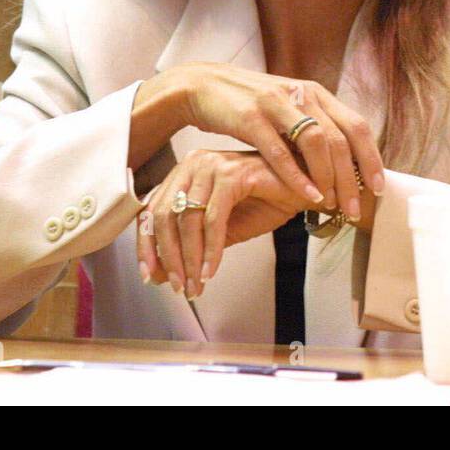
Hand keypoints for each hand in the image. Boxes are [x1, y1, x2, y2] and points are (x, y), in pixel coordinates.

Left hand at [137, 149, 317, 298]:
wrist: (303, 190)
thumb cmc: (265, 202)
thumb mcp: (220, 231)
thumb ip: (190, 247)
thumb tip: (159, 275)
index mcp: (184, 173)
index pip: (152, 210)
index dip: (146, 246)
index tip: (150, 275)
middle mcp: (193, 163)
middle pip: (164, 216)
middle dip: (169, 257)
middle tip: (178, 286)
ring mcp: (212, 165)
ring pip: (188, 220)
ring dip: (190, 259)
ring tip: (196, 284)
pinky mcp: (232, 174)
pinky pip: (213, 219)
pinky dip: (211, 249)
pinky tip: (212, 269)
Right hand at [169, 63, 384, 218]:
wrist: (204, 85)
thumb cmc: (252, 106)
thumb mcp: (290, 109)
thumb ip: (315, 129)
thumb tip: (346, 164)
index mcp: (316, 94)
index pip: (356, 126)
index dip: (371, 158)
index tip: (379, 188)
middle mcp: (302, 94)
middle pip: (340, 138)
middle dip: (352, 178)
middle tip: (355, 209)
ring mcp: (277, 103)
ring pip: (316, 142)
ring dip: (328, 177)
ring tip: (332, 205)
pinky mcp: (250, 117)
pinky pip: (279, 150)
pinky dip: (296, 175)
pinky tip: (308, 196)